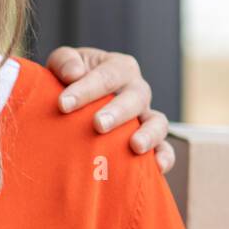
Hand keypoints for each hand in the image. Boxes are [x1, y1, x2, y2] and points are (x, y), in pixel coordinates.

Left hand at [46, 46, 174, 173]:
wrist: (74, 100)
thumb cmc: (68, 78)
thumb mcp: (63, 61)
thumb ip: (64, 61)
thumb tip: (73, 74)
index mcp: (119, 67)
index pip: (107, 75)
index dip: (86, 89)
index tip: (63, 104)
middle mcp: (137, 89)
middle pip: (136, 97)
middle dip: (117, 112)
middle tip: (98, 125)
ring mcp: (146, 115)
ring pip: (158, 122)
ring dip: (149, 134)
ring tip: (135, 147)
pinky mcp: (149, 139)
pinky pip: (164, 147)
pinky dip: (165, 156)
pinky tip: (157, 167)